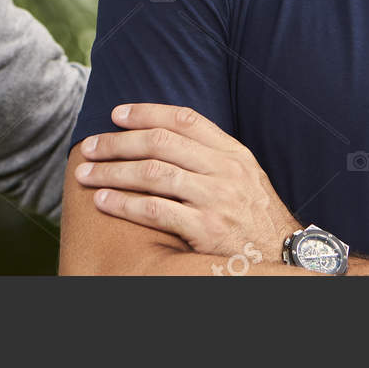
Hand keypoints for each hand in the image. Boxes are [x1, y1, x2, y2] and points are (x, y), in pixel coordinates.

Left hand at [74, 103, 300, 262]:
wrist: (282, 255)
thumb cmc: (255, 216)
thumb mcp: (244, 176)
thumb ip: (210, 154)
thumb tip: (163, 134)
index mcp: (232, 153)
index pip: (183, 119)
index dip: (145, 112)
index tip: (115, 114)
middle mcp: (224, 170)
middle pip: (160, 143)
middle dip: (118, 143)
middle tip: (89, 147)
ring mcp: (216, 199)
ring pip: (152, 174)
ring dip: (112, 172)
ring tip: (86, 174)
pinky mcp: (206, 229)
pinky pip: (156, 211)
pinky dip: (124, 204)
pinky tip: (103, 201)